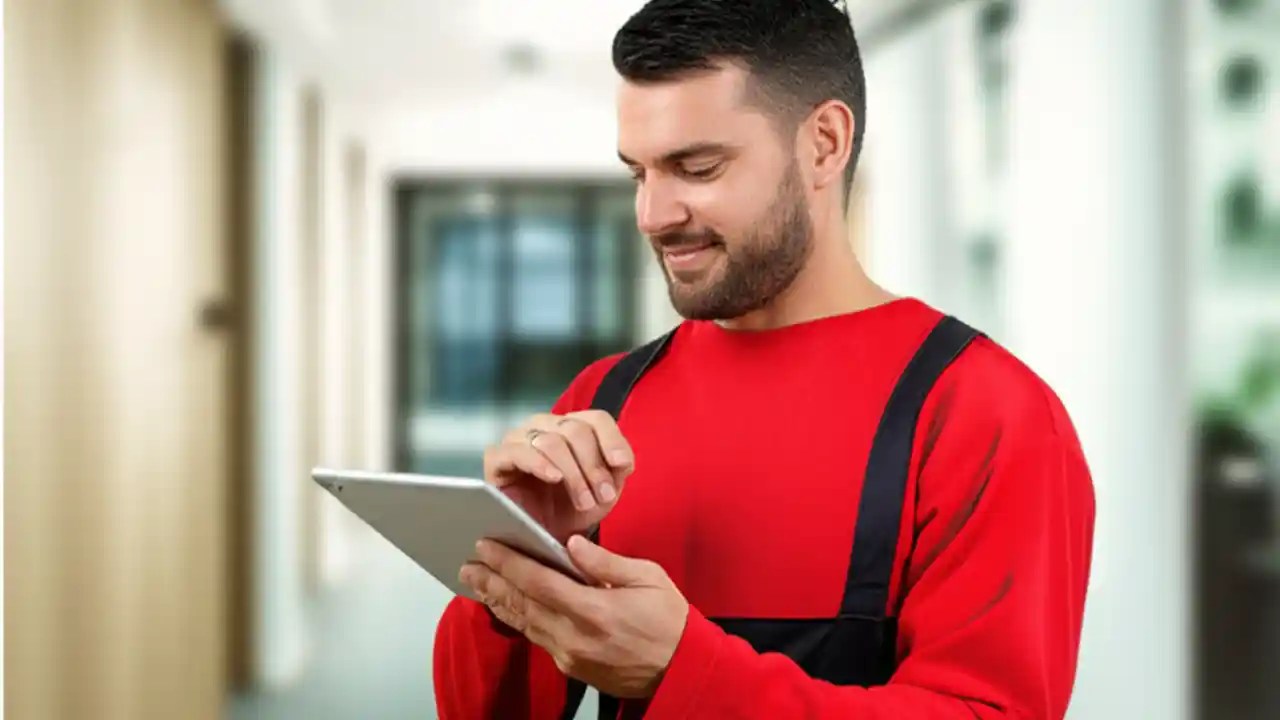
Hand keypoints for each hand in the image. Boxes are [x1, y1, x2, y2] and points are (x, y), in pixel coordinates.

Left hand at [461, 536, 687, 698]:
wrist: (681, 670)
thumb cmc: (669, 620)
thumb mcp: (649, 578)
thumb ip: (605, 562)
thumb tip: (571, 543)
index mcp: (594, 610)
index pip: (538, 582)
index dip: (508, 562)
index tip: (487, 545)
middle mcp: (574, 637)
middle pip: (522, 604)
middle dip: (492, 582)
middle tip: (468, 565)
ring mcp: (570, 656)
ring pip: (524, 624)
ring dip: (498, 601)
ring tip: (477, 583)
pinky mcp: (571, 667)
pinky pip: (537, 638)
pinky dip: (519, 618)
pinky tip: (508, 606)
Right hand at [484, 411, 634, 542]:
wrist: (543, 539)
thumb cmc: (573, 510)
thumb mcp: (606, 490)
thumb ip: (617, 469)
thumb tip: (621, 458)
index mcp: (572, 426)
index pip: (596, 418)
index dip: (612, 440)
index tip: (622, 466)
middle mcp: (544, 425)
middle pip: (576, 430)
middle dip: (594, 466)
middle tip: (603, 497)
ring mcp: (519, 438)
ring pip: (552, 441)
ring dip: (574, 474)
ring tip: (584, 501)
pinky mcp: (497, 458)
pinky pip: (519, 452)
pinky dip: (540, 464)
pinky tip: (554, 478)